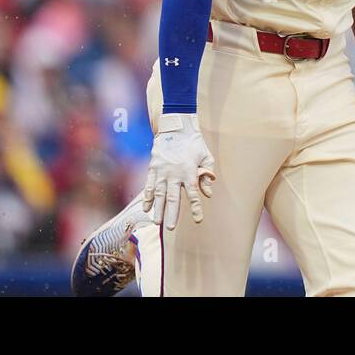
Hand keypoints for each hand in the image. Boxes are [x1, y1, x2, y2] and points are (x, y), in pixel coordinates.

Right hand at [142, 112, 216, 229]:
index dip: (195, 207)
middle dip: (172, 213)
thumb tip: (208, 193)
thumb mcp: (206, 157)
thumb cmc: (194, 143)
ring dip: (158, 208)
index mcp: (190, 171)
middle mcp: (175, 173)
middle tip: (170, 227)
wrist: (176, 126)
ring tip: (157, 222)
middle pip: (173, 197)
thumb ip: (207, 175)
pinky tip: (146, 208)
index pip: (193, 193)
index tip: (198, 220)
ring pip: (160, 193)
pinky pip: (149, 185)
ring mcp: (162, 171)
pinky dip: (147, 197)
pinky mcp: (153, 167)